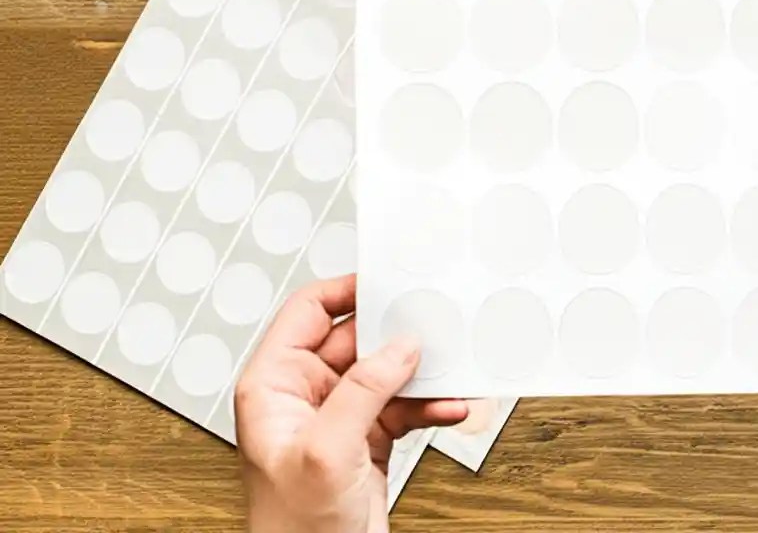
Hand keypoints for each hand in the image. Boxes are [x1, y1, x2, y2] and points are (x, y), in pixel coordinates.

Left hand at [235, 275, 467, 532]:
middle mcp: (305, 397)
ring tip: (452, 371)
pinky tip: (451, 406)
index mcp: (273, 386)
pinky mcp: (368, 440)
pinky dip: (431, 405)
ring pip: (388, 374)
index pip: (308, 312)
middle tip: (434, 327)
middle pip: (358, 341)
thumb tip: (399, 348)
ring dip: (423, 375)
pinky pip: (405, 406)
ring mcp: (339, 418)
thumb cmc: (293, 529)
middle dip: (398, 337)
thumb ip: (364, 391)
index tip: (386, 282)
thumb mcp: (327, 450)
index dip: (346, 291)